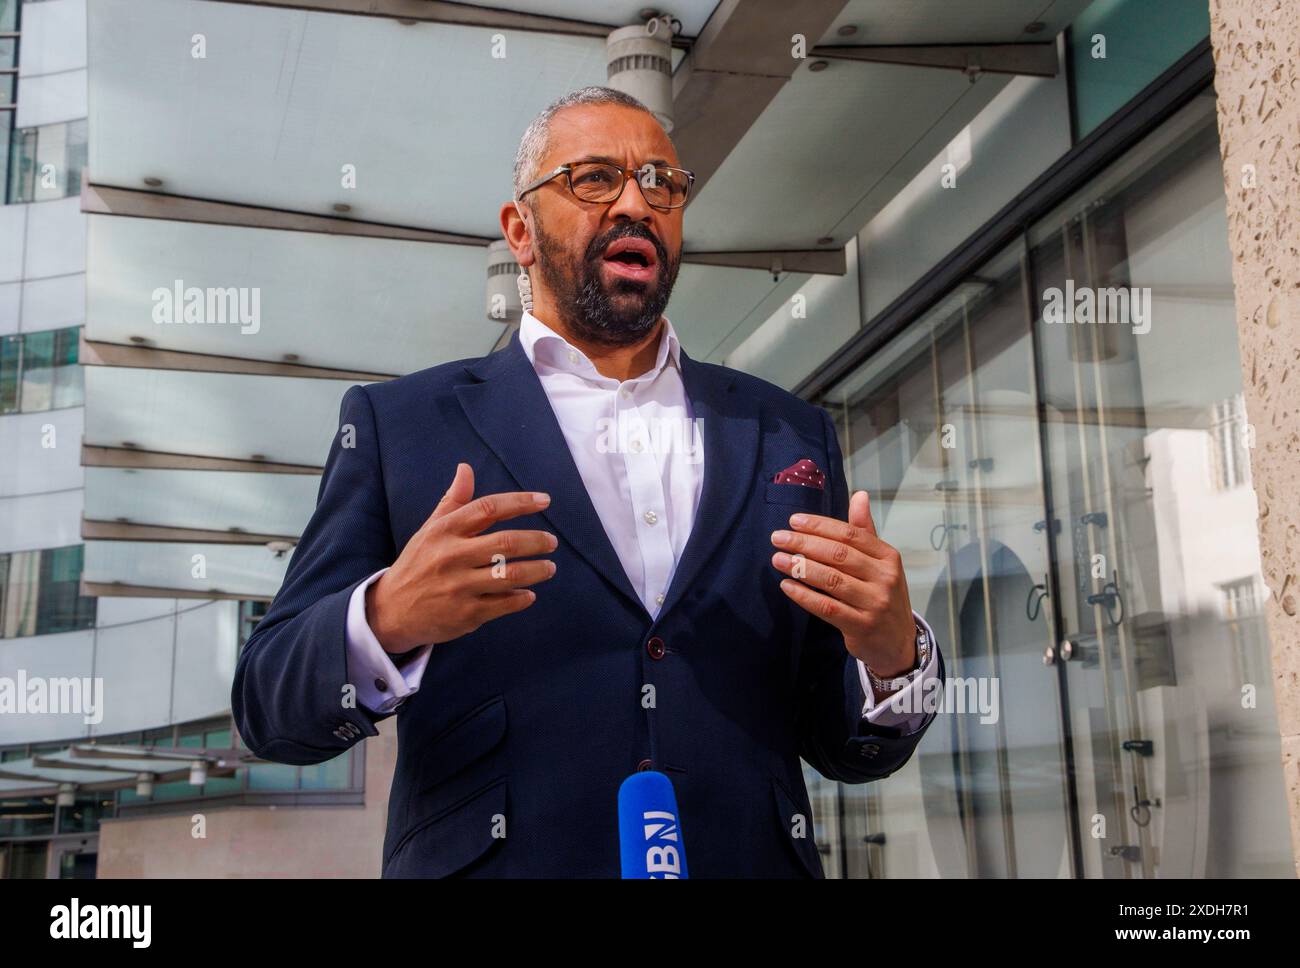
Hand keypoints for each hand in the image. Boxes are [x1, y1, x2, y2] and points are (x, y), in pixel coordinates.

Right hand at [366, 463, 556, 652]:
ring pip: (511, 575)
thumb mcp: (430, 530)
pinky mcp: (466, 614)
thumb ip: (453, 501)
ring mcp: (459, 587)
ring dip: (538, 570)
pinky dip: (523, 597)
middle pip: (506, 543)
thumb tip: (466, 468)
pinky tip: (529, 593)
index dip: (520, 502)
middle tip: (552, 541)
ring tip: (550, 567)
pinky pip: (505, 604)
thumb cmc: (418, 564)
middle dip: (537, 541)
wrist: (391, 611)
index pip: (488, 508)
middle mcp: (451, 556)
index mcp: (444, 531)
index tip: (544, 501)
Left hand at [769, 489, 916, 678]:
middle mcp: (885, 578)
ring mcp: (874, 603)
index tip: (794, 521)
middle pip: (839, 555)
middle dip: (805, 544)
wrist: (898, 642)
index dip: (820, 526)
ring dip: (801, 568)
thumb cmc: (882, 595)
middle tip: (778, 538)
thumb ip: (865, 531)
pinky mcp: (862, 626)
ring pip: (832, 580)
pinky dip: (805, 596)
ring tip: (777, 559)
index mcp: (888, 557)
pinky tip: (787, 586)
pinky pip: (828, 608)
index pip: (850, 534)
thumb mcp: (881, 563)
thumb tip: (860, 495)